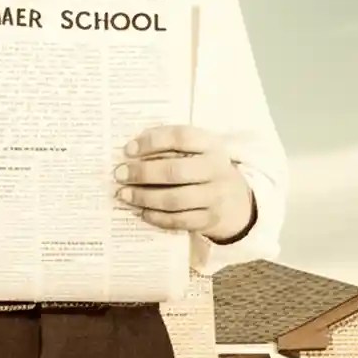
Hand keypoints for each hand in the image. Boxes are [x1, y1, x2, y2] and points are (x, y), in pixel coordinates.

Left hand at [113, 124, 253, 240]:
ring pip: (174, 199)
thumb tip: (131, 150)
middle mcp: (216, 169)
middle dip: (142, 173)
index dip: (152, 141)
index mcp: (211, 145)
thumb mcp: (199, 151)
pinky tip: (141, 211)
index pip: (181, 137)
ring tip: (124, 194)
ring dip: (144, 197)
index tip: (128, 149)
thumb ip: (171, 147)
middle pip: (175, 171)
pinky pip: (179, 220)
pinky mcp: (210, 219)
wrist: (238, 202)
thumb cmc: (205, 170)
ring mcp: (215, 197)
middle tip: (119, 174)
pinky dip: (157, 217)